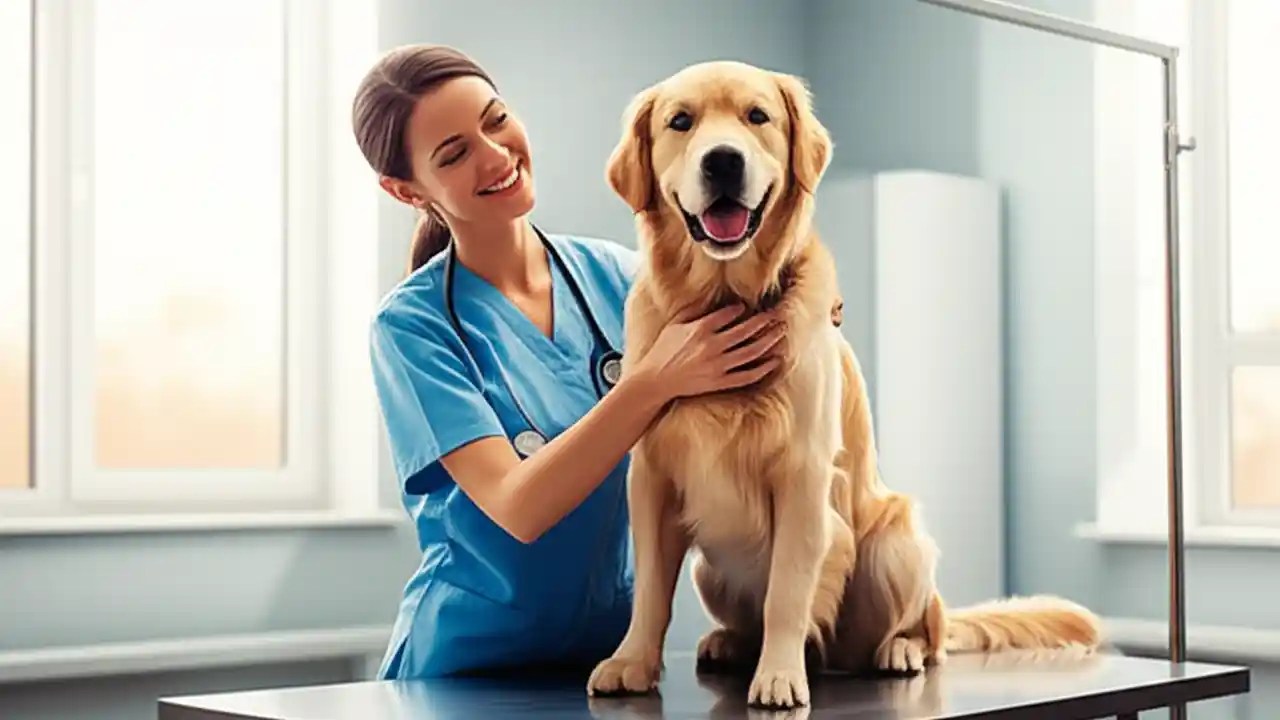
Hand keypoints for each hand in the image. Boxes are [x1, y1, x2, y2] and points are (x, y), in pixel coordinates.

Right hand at [629, 303, 784, 401]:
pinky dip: (763, 369)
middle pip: (746, 330)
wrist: (655, 381)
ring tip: (781, 332)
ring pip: (751, 351)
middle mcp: (712, 346)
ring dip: (769, 340)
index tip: (746, 307)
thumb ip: (694, 313)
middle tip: (776, 315)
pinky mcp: (720, 382)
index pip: (728, 314)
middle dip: (764, 321)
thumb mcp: (675, 326)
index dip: (740, 309)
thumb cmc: (663, 351)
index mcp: (700, 329)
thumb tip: (711, 302)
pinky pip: (747, 375)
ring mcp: (718, 365)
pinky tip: (775, 361)